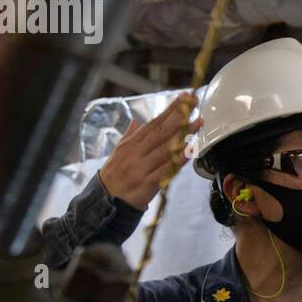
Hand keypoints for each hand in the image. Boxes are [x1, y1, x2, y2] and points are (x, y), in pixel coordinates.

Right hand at [97, 91, 201, 210]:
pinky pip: (166, 170)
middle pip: (160, 132)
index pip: (153, 123)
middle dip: (178, 116)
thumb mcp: (117, 153)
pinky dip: (178, 160)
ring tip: (198, 123)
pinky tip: (190, 151)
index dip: (170, 110)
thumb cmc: (113, 177)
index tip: (184, 99)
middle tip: (194, 103)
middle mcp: (136, 153)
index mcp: (130, 144)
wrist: (103, 203)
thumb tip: (135, 121)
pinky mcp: (147, 184)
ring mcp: (141, 168)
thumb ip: (129, 137)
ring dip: (183, 135)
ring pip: (165, 148)